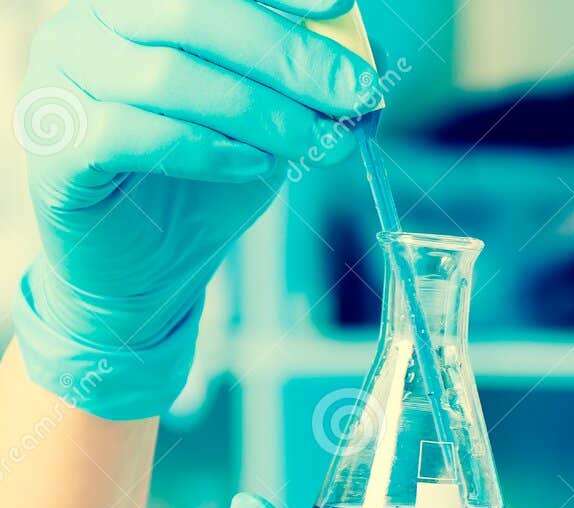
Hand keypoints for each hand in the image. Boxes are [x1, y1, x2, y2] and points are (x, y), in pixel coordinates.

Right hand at [11, 0, 377, 418]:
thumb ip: (305, 84)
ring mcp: (60, 81)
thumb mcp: (271, 121)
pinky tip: (250, 166)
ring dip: (259, 112)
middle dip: (285, 56)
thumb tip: (370, 60)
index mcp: (139, 4)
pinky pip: (128, 134)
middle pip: (190, 13)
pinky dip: (201, 149)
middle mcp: (88, 25)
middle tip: (355, 94)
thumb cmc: (209, 178)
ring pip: (165, 76)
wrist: (152, 265)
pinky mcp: (54, 147)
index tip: (338, 7)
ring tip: (316, 144)